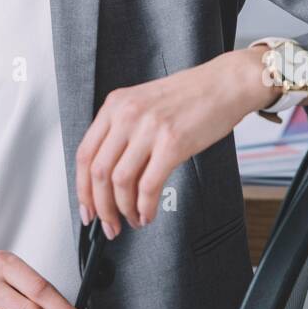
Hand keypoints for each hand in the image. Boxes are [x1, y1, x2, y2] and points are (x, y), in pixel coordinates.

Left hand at [75, 47, 278, 237]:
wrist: (224, 83)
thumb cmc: (189, 95)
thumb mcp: (144, 104)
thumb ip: (123, 132)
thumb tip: (111, 178)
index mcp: (115, 105)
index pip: (84, 153)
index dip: (82, 188)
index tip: (87, 208)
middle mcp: (127, 114)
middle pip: (98, 172)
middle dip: (100, 207)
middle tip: (107, 225)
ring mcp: (149, 128)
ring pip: (120, 182)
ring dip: (123, 210)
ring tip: (132, 219)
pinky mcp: (172, 143)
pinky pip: (149, 186)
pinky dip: (145, 207)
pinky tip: (148, 213)